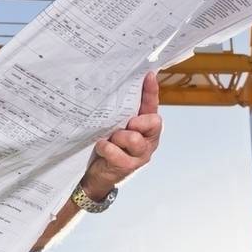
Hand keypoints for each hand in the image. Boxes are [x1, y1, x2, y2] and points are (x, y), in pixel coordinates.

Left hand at [83, 71, 162, 197]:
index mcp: (147, 128)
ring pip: (134, 139)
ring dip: (118, 136)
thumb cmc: (109, 147)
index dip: (151, 91)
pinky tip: (101, 147)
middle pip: (153, 123)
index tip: (148, 75)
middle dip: (137, 122)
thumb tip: (118, 85)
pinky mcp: (128, 166)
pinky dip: (105, 147)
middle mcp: (148, 141)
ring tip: (109, 138)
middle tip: (125, 125)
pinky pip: (116, 152)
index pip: (152, 106)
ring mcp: (139, 155)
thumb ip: (122, 112)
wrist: (98, 176)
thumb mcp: (116, 126)